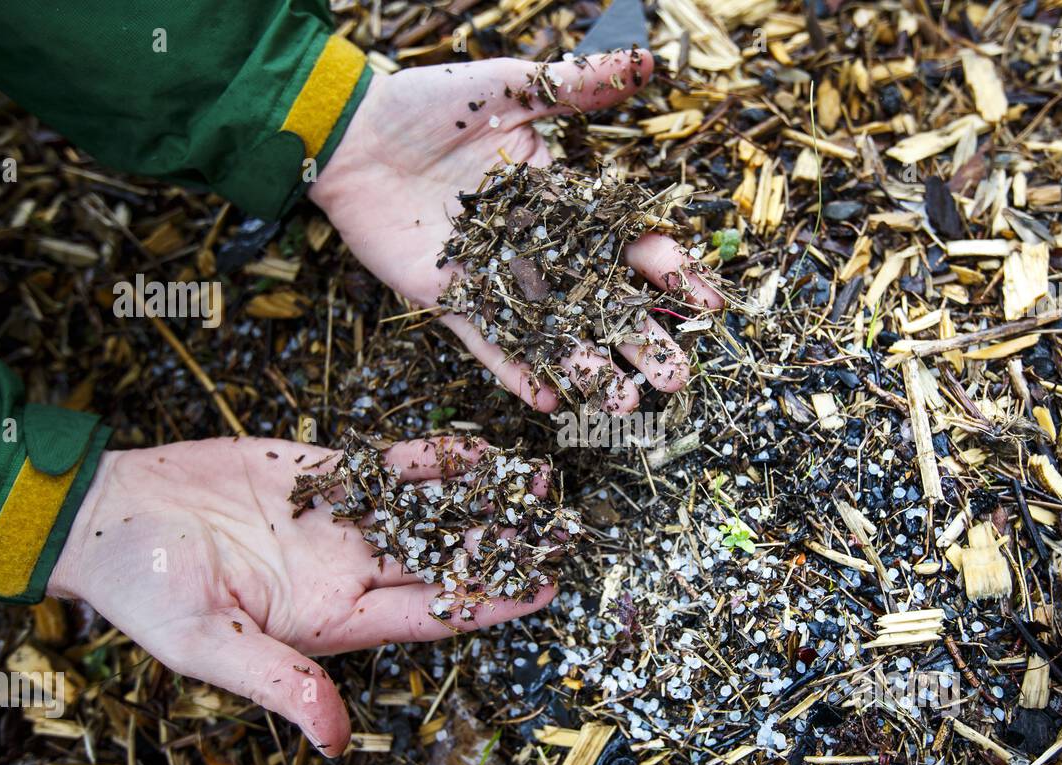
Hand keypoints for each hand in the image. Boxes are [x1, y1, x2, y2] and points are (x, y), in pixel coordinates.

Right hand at [47, 437, 555, 755]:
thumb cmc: (148, 589)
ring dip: (481, 499)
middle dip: (502, 547)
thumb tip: (334, 740)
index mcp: (333, 619)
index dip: (487, 604)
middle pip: (442, 561)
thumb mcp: (209, 644)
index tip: (543, 590)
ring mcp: (340, 521)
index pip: (428, 614)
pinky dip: (433, 458)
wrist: (107, 515)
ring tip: (542, 485)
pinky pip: (389, 466)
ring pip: (428, 510)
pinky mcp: (321, 474)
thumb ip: (277, 683)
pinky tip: (479, 450)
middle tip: (564, 532)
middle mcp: (348, 572)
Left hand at [311, 50, 721, 413]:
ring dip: (587, 370)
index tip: (708, 301)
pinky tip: (548, 402)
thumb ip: (578, 85)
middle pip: (600, 303)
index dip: (669, 273)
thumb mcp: (512, 88)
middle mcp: (535, 248)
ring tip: (621, 405)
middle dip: (640, 340)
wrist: (353, 132)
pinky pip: (486, 343)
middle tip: (675, 379)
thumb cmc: (430, 105)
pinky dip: (514, 371)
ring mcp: (493, 279)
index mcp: (560, 204)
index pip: (627, 245)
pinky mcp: (449, 298)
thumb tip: (651, 61)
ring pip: (551, 332)